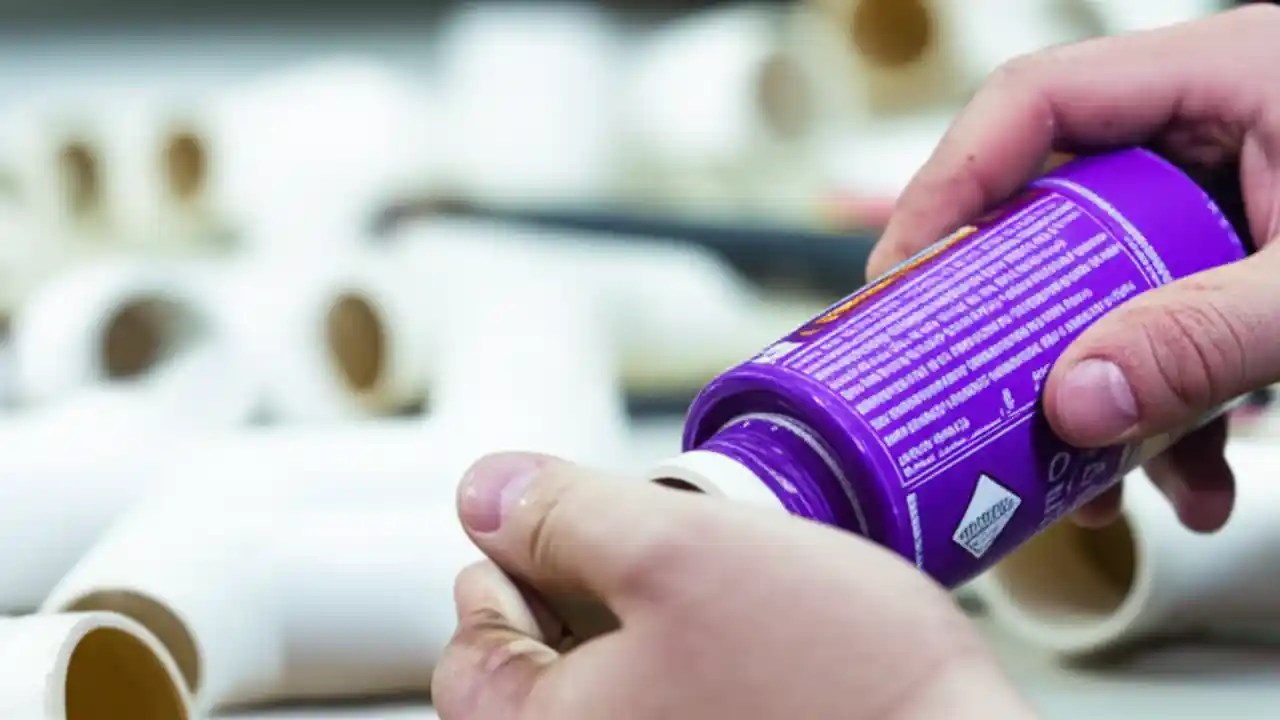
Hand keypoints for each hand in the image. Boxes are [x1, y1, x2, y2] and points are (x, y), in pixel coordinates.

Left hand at [432, 453, 1033, 719]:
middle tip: (651, 542)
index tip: (555, 524)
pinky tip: (747, 630)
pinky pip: (678, 711)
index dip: (510, 564)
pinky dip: (691, 663)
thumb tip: (485, 492)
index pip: (471, 654)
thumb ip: (562, 515)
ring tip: (711, 580)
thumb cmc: (844, 687)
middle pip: (542, 674)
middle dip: (587, 590)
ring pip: (614, 690)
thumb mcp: (677, 552)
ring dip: (645, 622)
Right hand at [866, 4, 1279, 532]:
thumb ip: (1212, 334)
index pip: (1034, 105)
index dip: (950, 185)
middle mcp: (1213, 129)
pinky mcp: (1256, 257)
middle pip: (1057, 210)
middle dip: (1026, 322)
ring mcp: (1233, 197)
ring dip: (1103, 392)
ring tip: (1104, 482)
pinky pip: (1175, 322)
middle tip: (985, 393)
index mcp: (1225, 73)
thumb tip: (1076, 402)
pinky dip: (1177, 409)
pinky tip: (1198, 477)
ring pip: (1112, 285)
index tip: (905, 276)